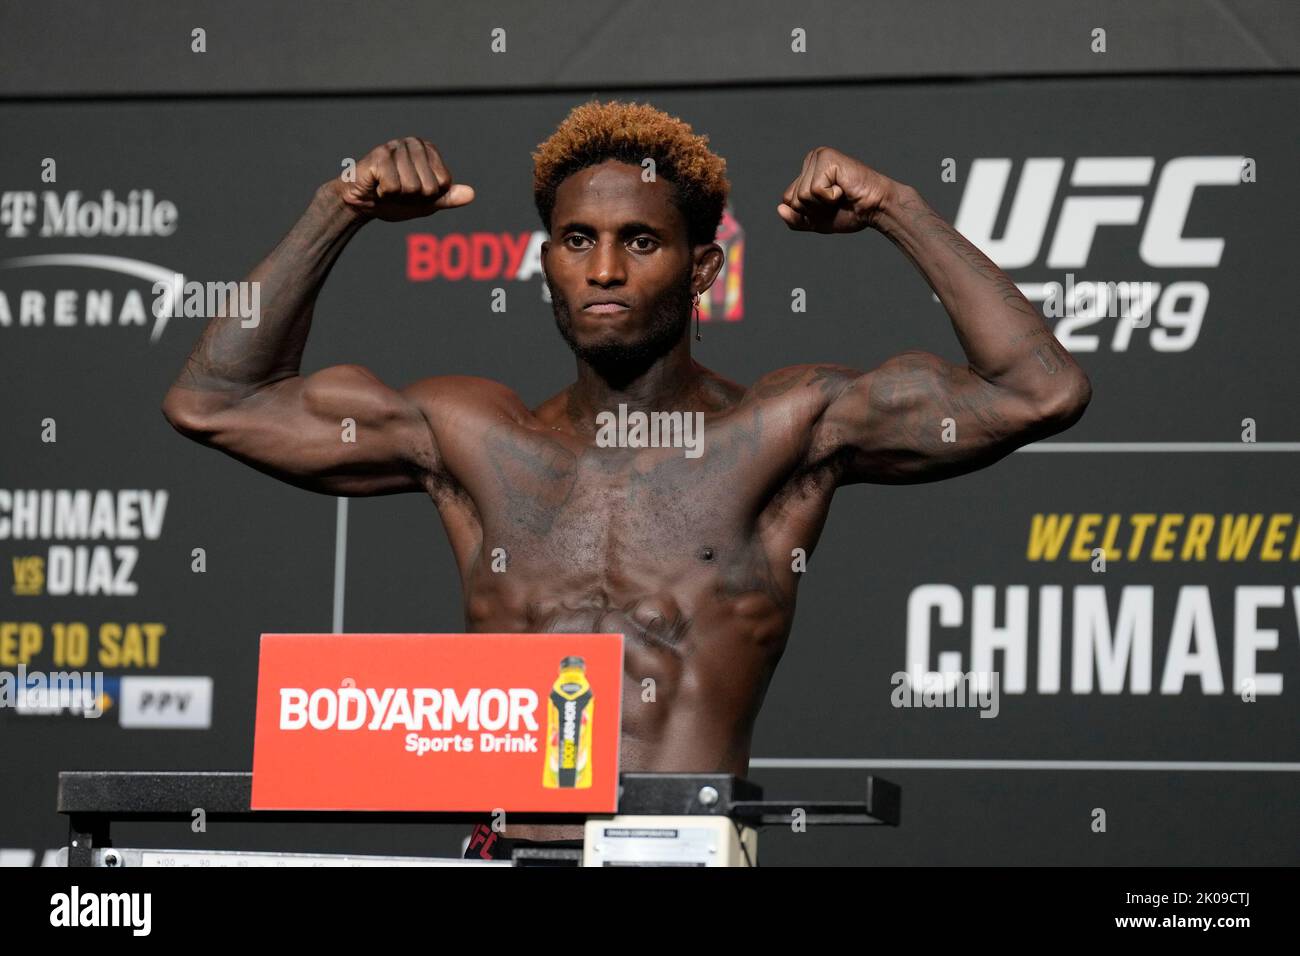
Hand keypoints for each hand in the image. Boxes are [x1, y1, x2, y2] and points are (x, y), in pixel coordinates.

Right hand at [337, 137, 474, 220]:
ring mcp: (396, 146)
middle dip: (412, 197)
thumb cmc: (394, 200)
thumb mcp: (426, 203)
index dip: (428, 196)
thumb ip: (448, 198)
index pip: (444, 184)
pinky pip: (394, 186)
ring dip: (397, 196)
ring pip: (412, 187)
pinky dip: (384, 193)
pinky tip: (377, 186)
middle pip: (429, 187)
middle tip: (397, 191)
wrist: (361, 203)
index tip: (412, 192)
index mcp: (429, 151)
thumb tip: (471, 194)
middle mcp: (414, 143)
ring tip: (386, 188)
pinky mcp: (379, 154)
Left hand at [776, 146, 896, 232]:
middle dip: (814, 209)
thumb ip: (795, 219)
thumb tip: (779, 208)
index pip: (788, 200)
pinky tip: (843, 188)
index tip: (828, 205)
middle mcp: (811, 160)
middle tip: (836, 200)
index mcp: (806, 172)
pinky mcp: (827, 159)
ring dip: (823, 203)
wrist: (875, 209)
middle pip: (793, 199)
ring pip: (802, 195)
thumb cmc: (849, 212)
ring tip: (841, 193)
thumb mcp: (816, 221)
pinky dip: (830, 196)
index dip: (807, 212)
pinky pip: (814, 190)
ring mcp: (818, 157)